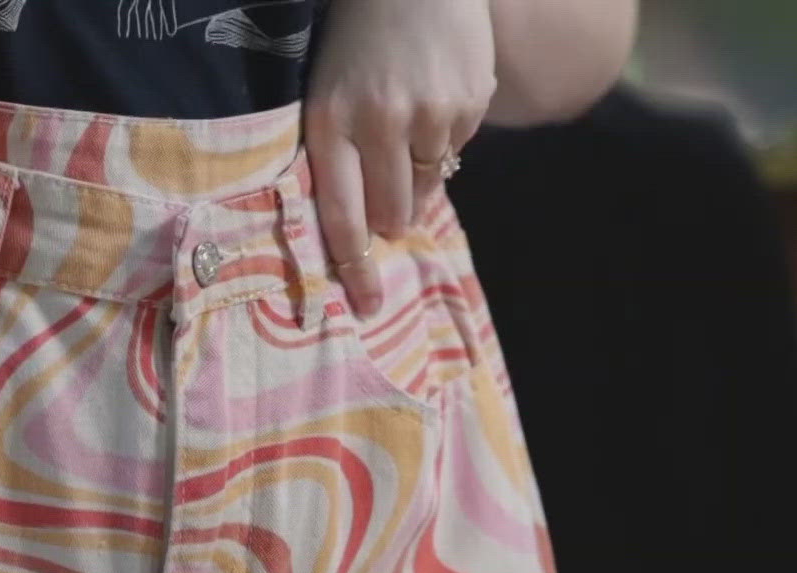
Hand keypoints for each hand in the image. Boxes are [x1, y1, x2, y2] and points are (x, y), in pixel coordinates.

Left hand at [304, 0, 494, 314]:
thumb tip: (365, 230)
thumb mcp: (328, 93)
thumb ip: (338, 156)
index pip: (342, 218)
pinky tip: (432, 103)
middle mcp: (379, 122)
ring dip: (419, 179)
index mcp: (330, 123)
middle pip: (392, 214)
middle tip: (389, 198)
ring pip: (428, 188)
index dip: (355, 269)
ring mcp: (429, 113)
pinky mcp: (468, 102)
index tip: (366, 306)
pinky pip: (457, 152)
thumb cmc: (357, 42)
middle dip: (391, 218)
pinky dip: (444, 141)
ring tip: (409, 134)